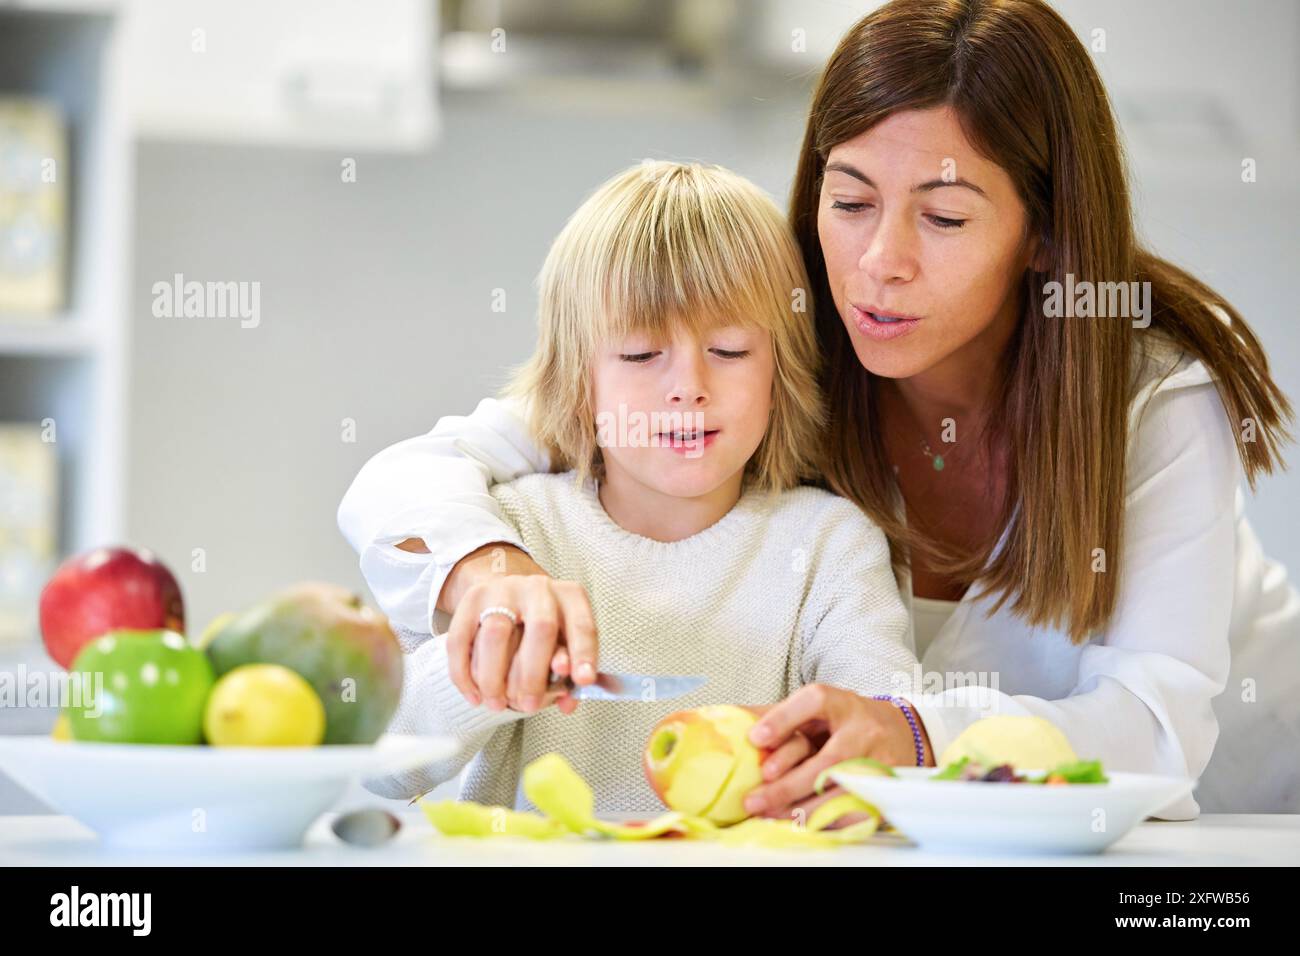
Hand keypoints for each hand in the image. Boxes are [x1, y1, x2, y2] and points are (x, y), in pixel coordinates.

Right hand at [440, 544, 598, 714]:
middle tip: (529, 705)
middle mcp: (538, 588)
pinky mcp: (471, 600)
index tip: (582, 680)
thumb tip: (568, 702)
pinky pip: (461, 639)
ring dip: (493, 678)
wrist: (509, 592)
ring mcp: (503, 590)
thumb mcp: (565, 641)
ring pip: (495, 634)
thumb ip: (570, 670)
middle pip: (540, 628)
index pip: (582, 625)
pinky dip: (464, 673)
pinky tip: (474, 694)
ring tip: (497, 703)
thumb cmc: (543, 625)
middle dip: (533, 674)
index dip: (584, 654)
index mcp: (570, 597)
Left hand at [741, 684, 932, 818]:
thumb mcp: (817, 710)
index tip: (755, 739)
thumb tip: (731, 720)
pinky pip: (854, 809)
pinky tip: (799, 823)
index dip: (783, 718)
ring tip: (767, 815)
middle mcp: (864, 729)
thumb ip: (779, 715)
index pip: (814, 701)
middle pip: (827, 760)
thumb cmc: (845, 721)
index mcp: (842, 703)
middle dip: (787, 785)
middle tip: (753, 799)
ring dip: (801, 808)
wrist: (902, 733)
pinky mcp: (886, 788)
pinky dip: (825, 820)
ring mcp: (879, 760)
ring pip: (840, 790)